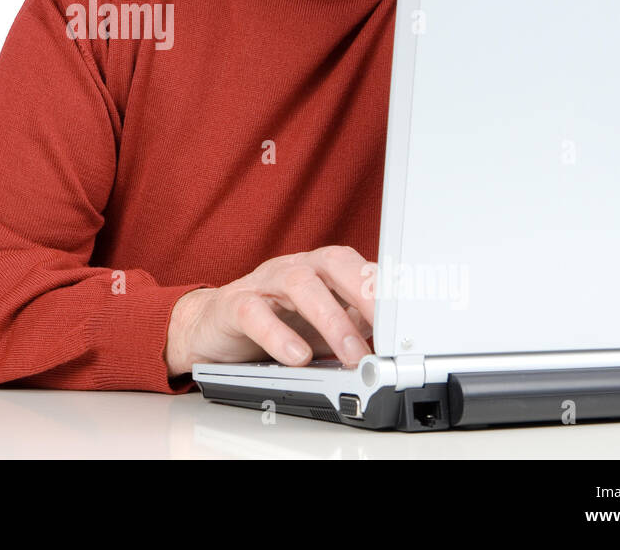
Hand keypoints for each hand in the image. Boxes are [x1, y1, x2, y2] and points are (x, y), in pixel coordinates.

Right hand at [165, 246, 376, 375]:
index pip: (360, 266)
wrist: (210, 327)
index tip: (408, 317)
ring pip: (299, 285)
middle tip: (387, 332)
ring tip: (350, 354)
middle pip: (333, 263)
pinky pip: (255, 312)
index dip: (385, 288)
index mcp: (321, 269)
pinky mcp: (233, 304)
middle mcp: (295, 268)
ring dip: (331, 320)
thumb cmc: (273, 322)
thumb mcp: (321, 325)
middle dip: (365, 294)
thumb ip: (354, 323)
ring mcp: (263, 282)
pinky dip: (278, 335)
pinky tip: (296, 357)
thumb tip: (392, 337)